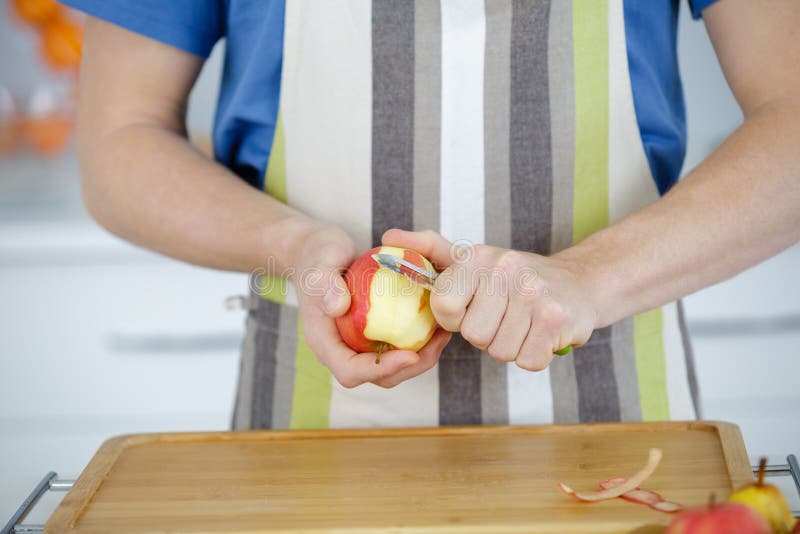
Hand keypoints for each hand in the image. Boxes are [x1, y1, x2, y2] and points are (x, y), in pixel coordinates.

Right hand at [289, 222, 450, 388]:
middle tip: (437, 343)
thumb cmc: (316, 255)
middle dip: (409, 367)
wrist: (316, 251)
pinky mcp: (370, 334)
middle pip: (376, 376)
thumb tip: (338, 307)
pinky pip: (395, 346)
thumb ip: (324, 283)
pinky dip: (417, 341)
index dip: (380, 370)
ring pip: (390, 366)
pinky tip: (436, 323)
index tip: (410, 355)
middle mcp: (340, 349)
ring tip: (443, 335)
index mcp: (324, 341)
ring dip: (419, 357)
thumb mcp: (319, 262)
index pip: (350, 371)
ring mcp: (356, 344)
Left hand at [382, 229, 599, 371]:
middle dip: (486, 334)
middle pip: (473, 334)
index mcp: (478, 257)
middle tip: (504, 316)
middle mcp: (506, 270)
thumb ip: (428, 250)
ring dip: (510, 345)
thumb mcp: (472, 258)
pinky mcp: (557, 319)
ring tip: (523, 323)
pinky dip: (532, 355)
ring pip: (499, 351)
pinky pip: (526, 361)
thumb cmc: (515, 278)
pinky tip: (540, 333)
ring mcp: (534, 294)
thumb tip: (387, 238)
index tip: (473, 308)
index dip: (456, 318)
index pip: (444, 307)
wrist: (580, 282)